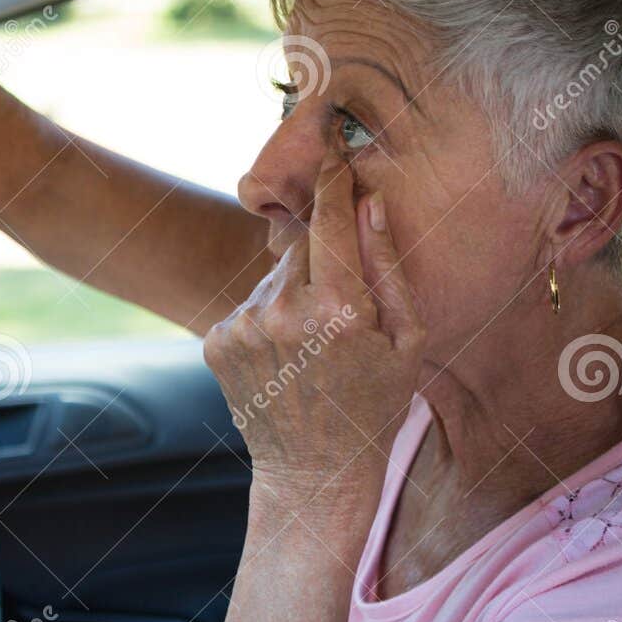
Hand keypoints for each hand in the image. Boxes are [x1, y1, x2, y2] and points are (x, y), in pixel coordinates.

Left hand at [204, 158, 422, 521]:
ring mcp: (242, 328)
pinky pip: (247, 306)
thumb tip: (369, 201)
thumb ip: (387, 265)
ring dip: (292, 292)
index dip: (333, 179)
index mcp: (339, 310)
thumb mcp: (406, 340)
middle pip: (300, 246)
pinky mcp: (214, 342)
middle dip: (320, 258)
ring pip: (272, 277)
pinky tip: (284, 358)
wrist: (314, 473)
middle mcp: (283, 313)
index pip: (330, 218)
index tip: (333, 148)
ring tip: (313, 345)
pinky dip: (266, 318)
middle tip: (341, 306)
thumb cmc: (375, 405)